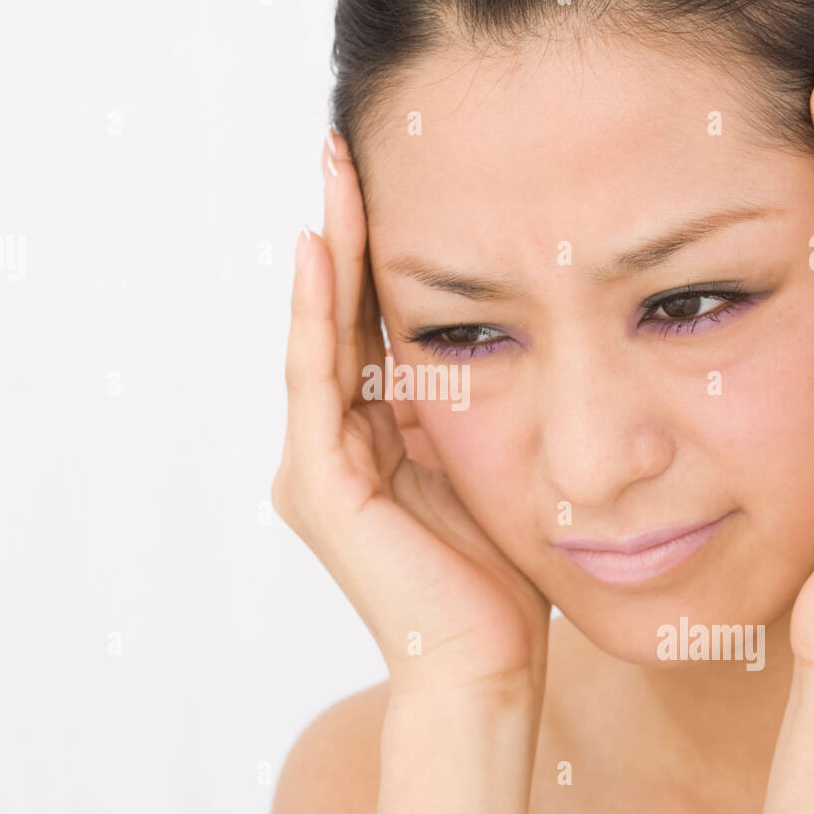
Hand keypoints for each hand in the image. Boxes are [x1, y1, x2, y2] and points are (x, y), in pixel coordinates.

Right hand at [272, 130, 551, 700]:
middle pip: (333, 319)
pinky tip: (317, 247)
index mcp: (369, 444)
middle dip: (341, 233)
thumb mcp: (486, 463)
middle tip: (344, 148)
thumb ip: (468, 404)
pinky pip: (315, 379)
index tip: (384, 180)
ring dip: (325, 251)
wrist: (486, 665)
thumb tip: (494, 330)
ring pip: (318, 336)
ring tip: (333, 171)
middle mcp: (330, 449)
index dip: (371, 254)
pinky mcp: (320, 485)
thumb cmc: (500, 579)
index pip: (366, 329)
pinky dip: (314, 314)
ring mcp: (317, 466)